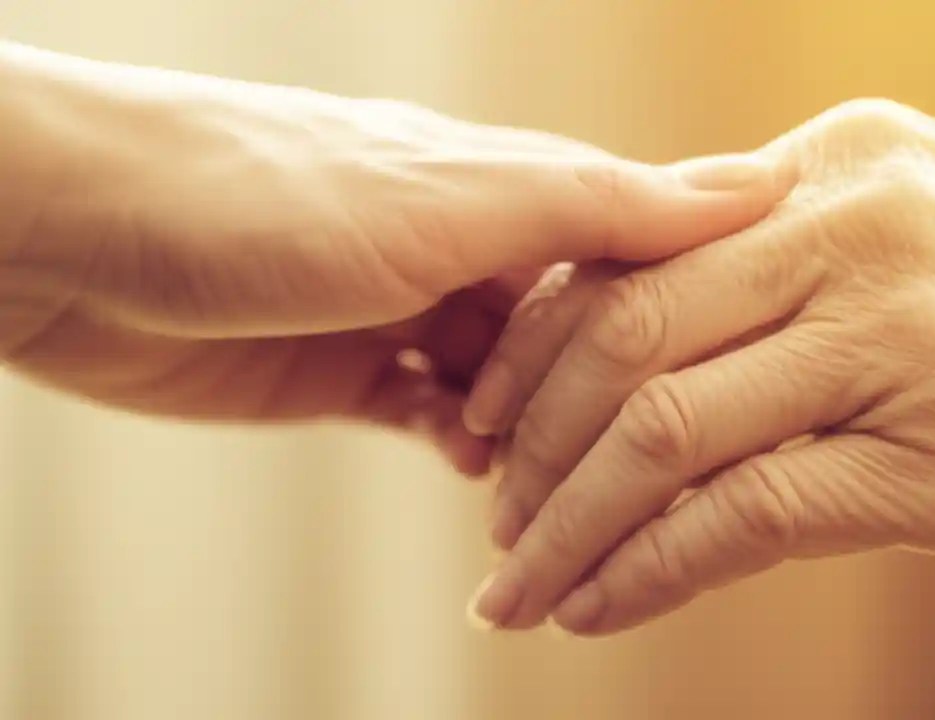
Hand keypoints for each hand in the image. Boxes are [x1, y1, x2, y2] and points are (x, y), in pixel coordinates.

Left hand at [0, 43, 787, 471]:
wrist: (72, 236)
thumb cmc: (259, 194)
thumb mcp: (454, 199)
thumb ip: (597, 204)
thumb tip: (753, 187)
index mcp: (501, 186)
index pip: (628, 245)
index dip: (680, 307)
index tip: (731, 366)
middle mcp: (461, 243)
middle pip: (572, 328)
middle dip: (604, 392)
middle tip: (640, 457)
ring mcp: (403, 309)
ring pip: (508, 385)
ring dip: (532, 435)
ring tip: (551, 482)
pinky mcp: (345, 371)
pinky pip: (434, 419)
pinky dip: (461, 449)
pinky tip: (469, 472)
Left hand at [463, 99, 934, 630]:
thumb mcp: (926, 210)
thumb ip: (798, 249)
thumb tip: (683, 317)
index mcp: (826, 169)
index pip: (627, 252)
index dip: (536, 342)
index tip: (491, 414)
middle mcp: (839, 236)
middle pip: (618, 335)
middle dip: (526, 439)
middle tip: (490, 511)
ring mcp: (882, 340)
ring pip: (660, 431)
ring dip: (566, 521)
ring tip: (519, 588)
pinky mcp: (926, 453)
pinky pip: (742, 515)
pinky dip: (647, 569)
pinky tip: (599, 609)